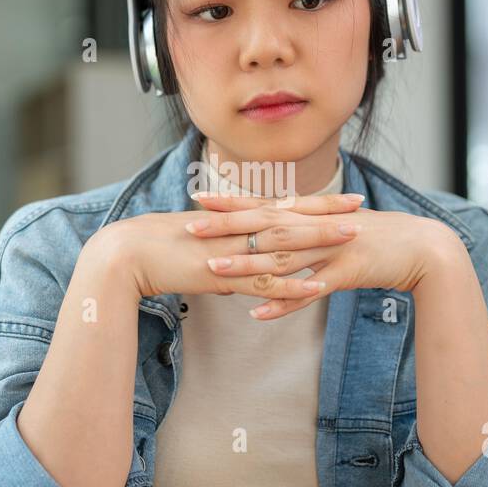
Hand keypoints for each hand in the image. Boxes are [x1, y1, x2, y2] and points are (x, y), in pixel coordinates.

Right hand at [100, 192, 366, 301]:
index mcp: (232, 219)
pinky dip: (294, 284)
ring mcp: (232, 251)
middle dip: (328, 213)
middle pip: (292, 218)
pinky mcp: (223, 275)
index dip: (316, 203)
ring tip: (352, 238)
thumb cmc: (155, 250)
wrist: (126, 255)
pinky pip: (266, 280)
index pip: (283, 206)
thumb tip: (234, 275)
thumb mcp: (196, 250)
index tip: (345, 199)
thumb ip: (220, 260)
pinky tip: (319, 287)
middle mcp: (236, 229)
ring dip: (320, 241)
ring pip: (285, 244)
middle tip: (361, 208)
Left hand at [189, 193, 459, 318]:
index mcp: (314, 216)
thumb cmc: (380, 239)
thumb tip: (281, 236)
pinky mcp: (346, 273)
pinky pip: (309, 290)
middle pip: (264, 226)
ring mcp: (331, 250)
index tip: (198, 199)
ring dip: (246, 266)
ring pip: (281, 258)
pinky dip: (284, 303)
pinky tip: (259, 314)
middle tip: (189, 228)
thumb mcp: (339, 230)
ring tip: (213, 271)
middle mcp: (317, 227)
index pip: (265, 206)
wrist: (423, 248)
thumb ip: (309, 232)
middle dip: (225, 227)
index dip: (232, 203)